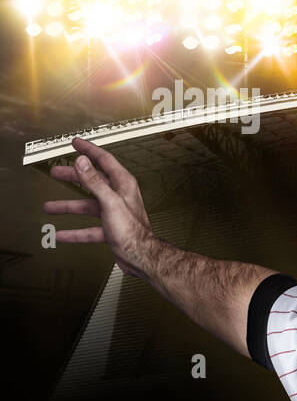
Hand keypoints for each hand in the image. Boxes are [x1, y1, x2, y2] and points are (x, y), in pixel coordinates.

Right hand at [44, 137, 156, 278]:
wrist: (141, 257)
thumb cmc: (132, 231)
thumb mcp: (109, 202)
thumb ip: (94, 181)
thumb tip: (82, 161)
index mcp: (123, 185)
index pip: (104, 160)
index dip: (89, 150)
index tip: (76, 143)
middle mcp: (119, 196)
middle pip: (92, 181)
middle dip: (73, 176)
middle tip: (56, 172)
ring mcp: (114, 213)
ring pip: (87, 206)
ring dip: (68, 207)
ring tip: (50, 207)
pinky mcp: (110, 229)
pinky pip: (88, 229)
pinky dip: (75, 232)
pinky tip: (62, 235)